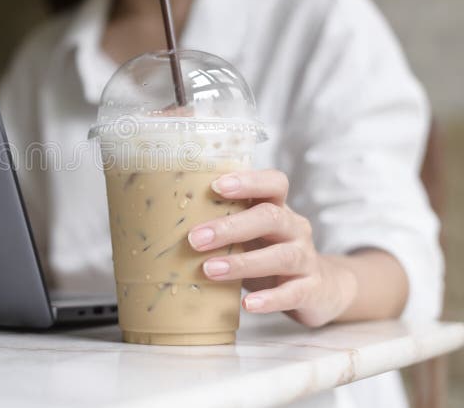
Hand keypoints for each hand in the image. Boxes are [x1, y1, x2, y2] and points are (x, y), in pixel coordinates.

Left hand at [187, 169, 357, 326]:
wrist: (321, 289)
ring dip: (243, 263)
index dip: (248, 181)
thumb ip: (223, 225)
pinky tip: (248, 305)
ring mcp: (306, 259)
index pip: (274, 184)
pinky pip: (293, 293)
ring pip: (281, 255)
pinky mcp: (311, 290)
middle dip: (231, 226)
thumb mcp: (251, 235)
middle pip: (271, 217)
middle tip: (195, 238)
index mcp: (279, 209)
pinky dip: (270, 299)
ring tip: (210, 270)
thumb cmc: (271, 254)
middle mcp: (295, 229)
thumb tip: (165, 225)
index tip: (216, 186)